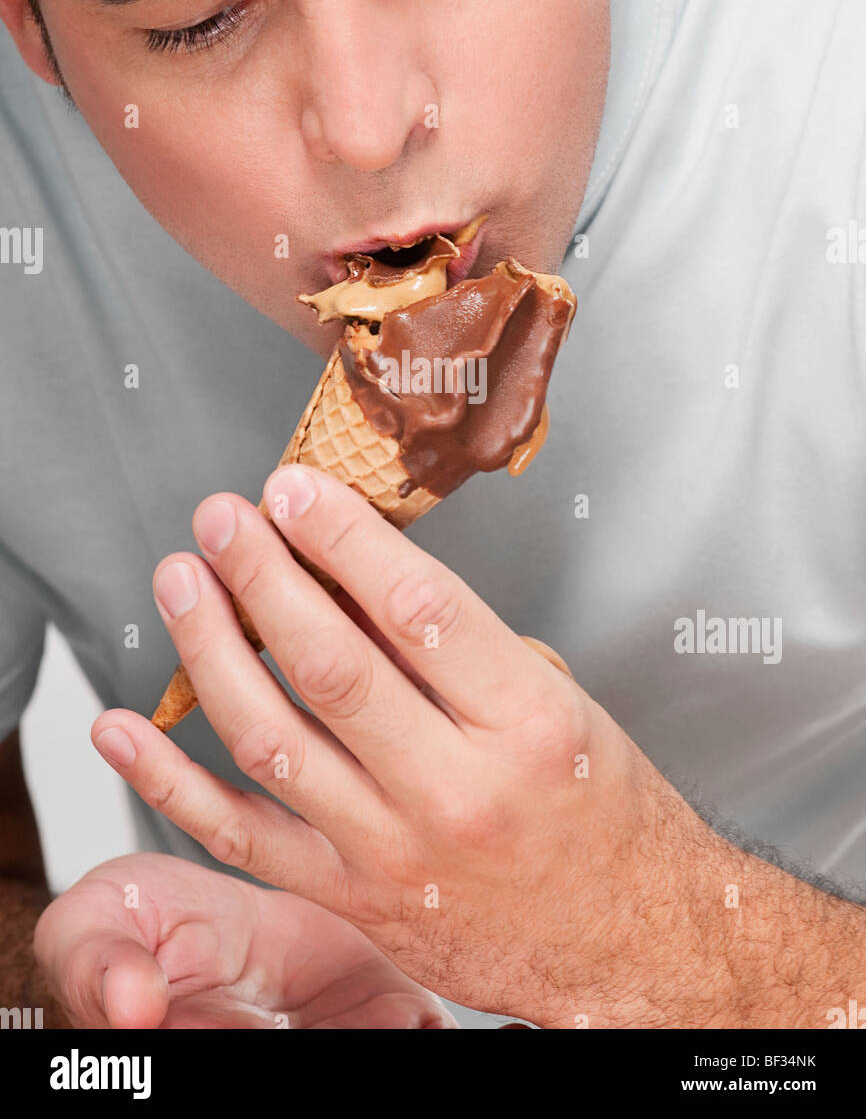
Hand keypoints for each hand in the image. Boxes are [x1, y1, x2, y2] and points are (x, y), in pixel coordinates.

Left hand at [93, 466, 737, 1028]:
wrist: (630, 943)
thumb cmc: (600, 810)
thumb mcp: (558, 700)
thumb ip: (457, 644)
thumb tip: (351, 569)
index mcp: (526, 723)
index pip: (417, 607)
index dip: (343, 538)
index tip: (294, 490)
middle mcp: (457, 790)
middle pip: (331, 665)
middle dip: (262, 575)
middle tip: (223, 519)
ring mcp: (396, 853)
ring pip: (273, 739)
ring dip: (211, 651)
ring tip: (183, 583)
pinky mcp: (353, 899)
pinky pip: (242, 836)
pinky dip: (170, 779)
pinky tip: (124, 729)